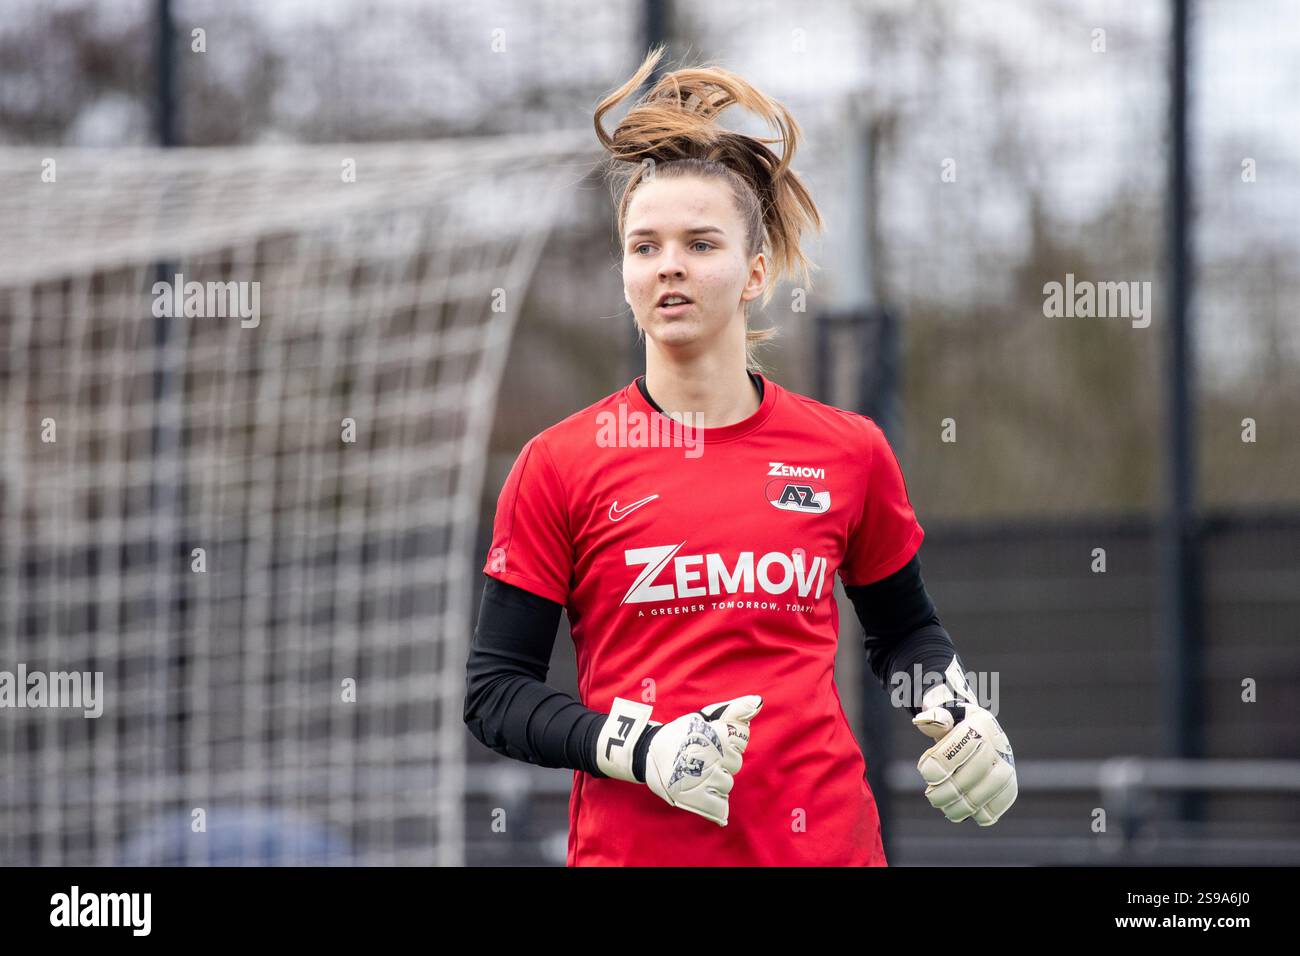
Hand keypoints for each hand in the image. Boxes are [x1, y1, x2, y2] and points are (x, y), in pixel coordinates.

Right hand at [596, 695, 762, 825]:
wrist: (647, 753)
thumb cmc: (679, 734)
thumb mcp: (704, 717)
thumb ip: (733, 710)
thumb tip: (757, 702)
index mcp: (713, 734)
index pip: (740, 738)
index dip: (728, 741)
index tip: (712, 740)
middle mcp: (710, 756)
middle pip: (735, 763)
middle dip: (722, 761)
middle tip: (700, 756)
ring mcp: (703, 779)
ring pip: (727, 784)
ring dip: (715, 780)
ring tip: (696, 773)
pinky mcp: (694, 799)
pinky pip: (720, 807)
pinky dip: (714, 803)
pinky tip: (702, 792)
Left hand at [912, 660, 1015, 825]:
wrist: (977, 731)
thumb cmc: (954, 724)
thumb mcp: (943, 715)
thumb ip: (934, 718)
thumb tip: (921, 720)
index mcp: (980, 722)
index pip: (964, 744)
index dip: (944, 762)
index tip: (927, 774)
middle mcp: (998, 743)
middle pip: (978, 769)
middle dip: (952, 788)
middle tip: (932, 797)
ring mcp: (1008, 763)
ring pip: (992, 787)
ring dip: (966, 804)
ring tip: (946, 810)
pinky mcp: (1010, 782)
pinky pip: (1003, 799)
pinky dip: (986, 811)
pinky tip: (968, 815)